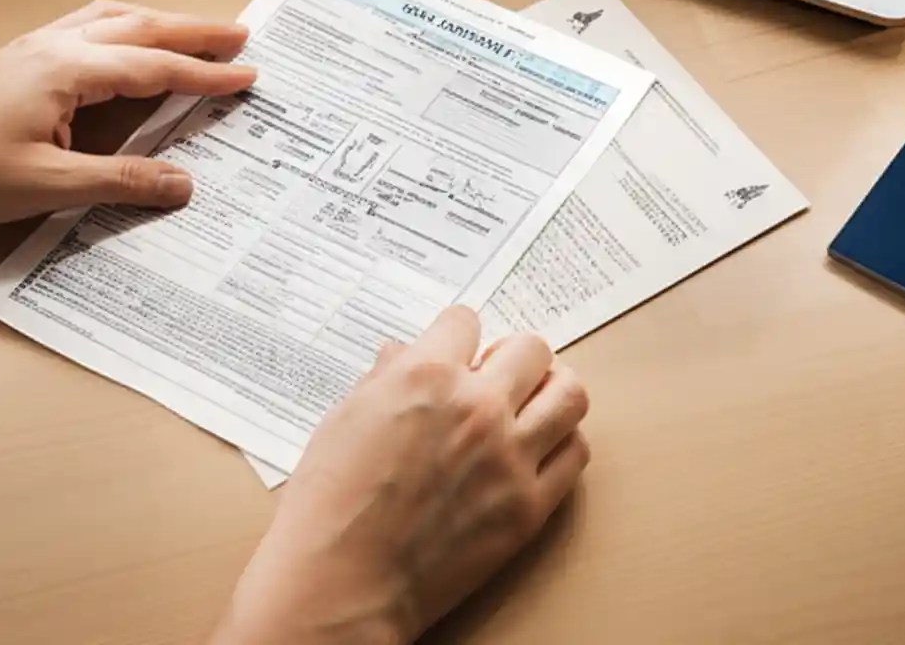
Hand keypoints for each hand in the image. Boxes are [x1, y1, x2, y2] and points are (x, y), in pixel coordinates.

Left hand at [0, 0, 254, 237]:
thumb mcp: (49, 186)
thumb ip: (121, 182)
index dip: (204, 73)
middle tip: (240, 36)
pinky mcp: (24, 59)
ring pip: (112, 18)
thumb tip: (182, 185)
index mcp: (65, 71)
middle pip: (138, 25)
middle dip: (193, 30)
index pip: (152, 66)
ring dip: (160, 21)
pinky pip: (88, 26)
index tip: (246, 76)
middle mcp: (53, 47)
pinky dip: (127, 27)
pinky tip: (133, 41)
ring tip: (197, 33)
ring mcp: (35, 48)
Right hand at [213, 307, 590, 643]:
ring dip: (552, 390)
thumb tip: (399, 354)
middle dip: (510, 356)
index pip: (465, 321)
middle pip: (530, 348)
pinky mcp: (530, 506)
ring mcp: (510, 457)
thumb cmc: (330, 505)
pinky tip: (538, 448)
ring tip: (532, 403)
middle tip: (498, 376)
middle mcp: (476, 407)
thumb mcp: (344, 420)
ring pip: (569, 393)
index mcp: (424, 376)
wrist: (340, 582)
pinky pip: (574, 453)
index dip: (457, 334)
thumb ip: (382, 379)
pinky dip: (562, 442)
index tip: (457, 349)